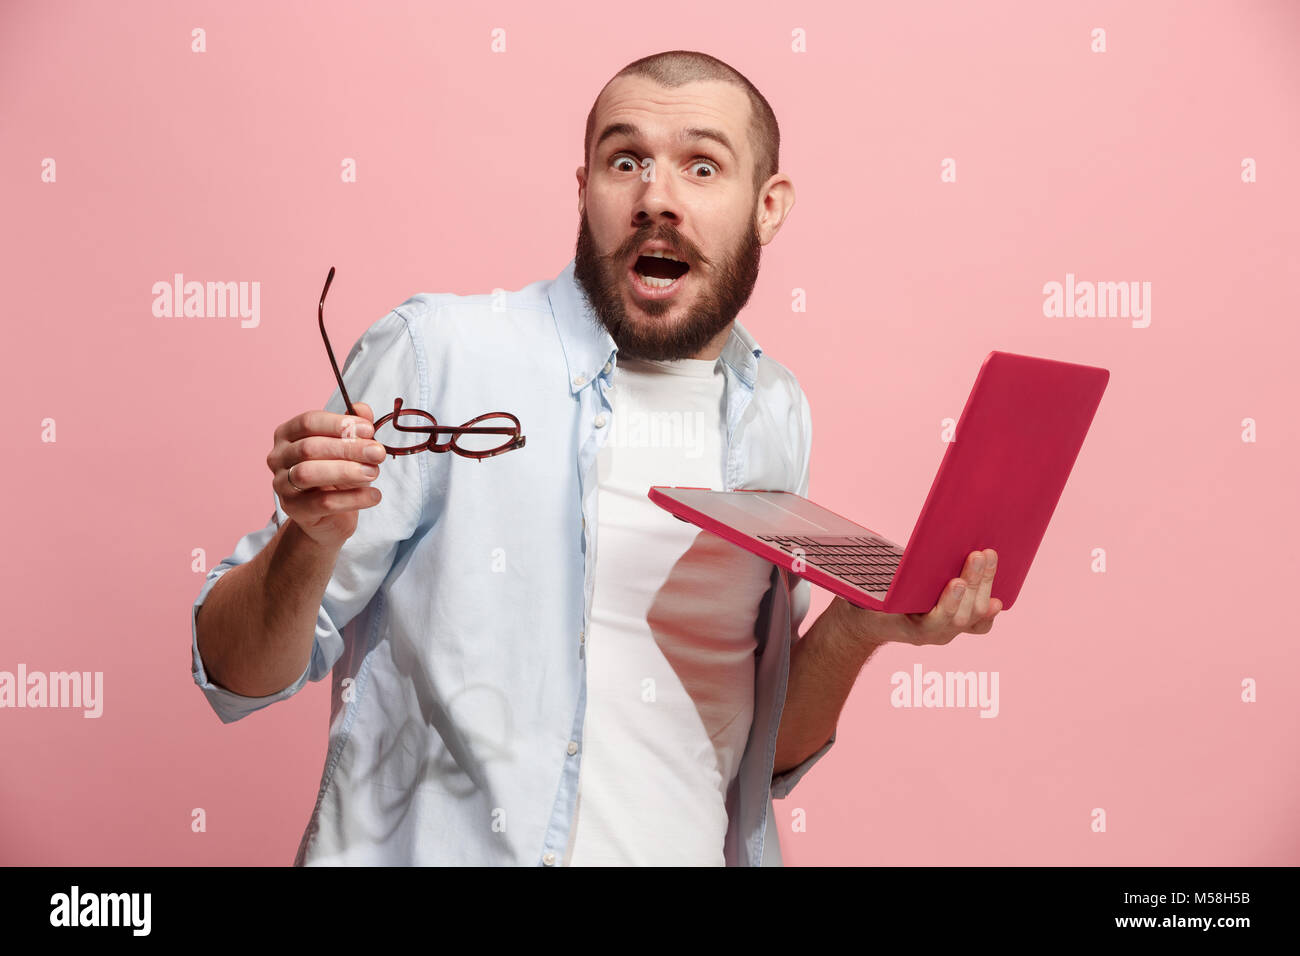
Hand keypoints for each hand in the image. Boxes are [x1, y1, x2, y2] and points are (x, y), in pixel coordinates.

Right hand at [266, 402, 386, 548]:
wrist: (328, 515)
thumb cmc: (336, 474)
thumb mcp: (347, 447)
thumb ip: (353, 427)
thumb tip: (363, 410)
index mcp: (288, 434)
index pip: (309, 422)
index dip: (339, 424)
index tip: (369, 430)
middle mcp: (278, 457)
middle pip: (309, 447)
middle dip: (348, 448)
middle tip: (378, 453)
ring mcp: (282, 484)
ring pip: (309, 473)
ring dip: (346, 471)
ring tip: (373, 472)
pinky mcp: (295, 510)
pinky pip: (323, 503)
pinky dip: (353, 498)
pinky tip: (374, 495)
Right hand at [838, 548, 1002, 646]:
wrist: (870, 622)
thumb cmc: (871, 604)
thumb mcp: (873, 596)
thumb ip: (891, 586)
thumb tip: (908, 565)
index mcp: (913, 630)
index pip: (938, 620)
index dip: (950, 602)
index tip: (957, 582)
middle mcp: (935, 634)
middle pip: (964, 613)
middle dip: (974, 582)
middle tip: (979, 554)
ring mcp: (949, 631)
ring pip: (976, 614)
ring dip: (985, 584)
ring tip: (988, 556)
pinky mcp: (959, 625)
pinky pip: (980, 623)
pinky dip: (990, 608)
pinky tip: (997, 592)